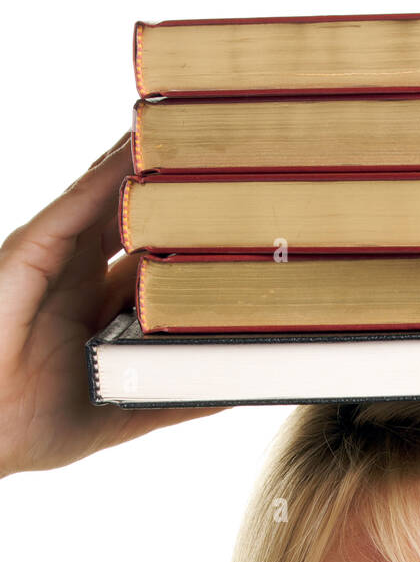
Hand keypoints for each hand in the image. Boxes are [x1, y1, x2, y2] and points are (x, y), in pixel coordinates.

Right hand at [0, 133, 223, 478]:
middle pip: (140, 222)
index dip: (197, 240)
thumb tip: (239, 386)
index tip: (247, 221)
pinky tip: (138, 152)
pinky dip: (105, 178)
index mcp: (105, 311)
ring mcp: (56, 259)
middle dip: (180, 196)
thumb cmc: (38, 426)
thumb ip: (180, 397)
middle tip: (235, 160)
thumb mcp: (129, 412)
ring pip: (110, 201)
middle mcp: (83, 277)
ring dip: (148, 169)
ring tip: (196, 134)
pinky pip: (74, 206)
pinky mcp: (31, 251)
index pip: (159, 262)